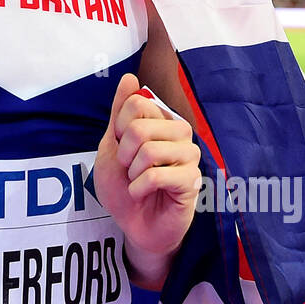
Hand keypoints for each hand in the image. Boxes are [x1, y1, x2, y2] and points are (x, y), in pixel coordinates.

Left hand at [93, 73, 199, 285]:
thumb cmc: (124, 186)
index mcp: (161, 121)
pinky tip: (143, 193)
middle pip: (142, 126)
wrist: (133, 225)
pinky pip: (158, 175)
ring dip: (133, 172)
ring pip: (150, 150)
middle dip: (124, 153)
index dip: (119, 128)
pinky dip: (140, 187)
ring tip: (137, 181)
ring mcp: (189, 156)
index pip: (137, 103)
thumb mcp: (112, 146)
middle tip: (129, 169)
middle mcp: (180, 133)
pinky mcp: (193, 181)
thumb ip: (120, 113)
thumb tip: (129, 78)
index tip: (121, 147)